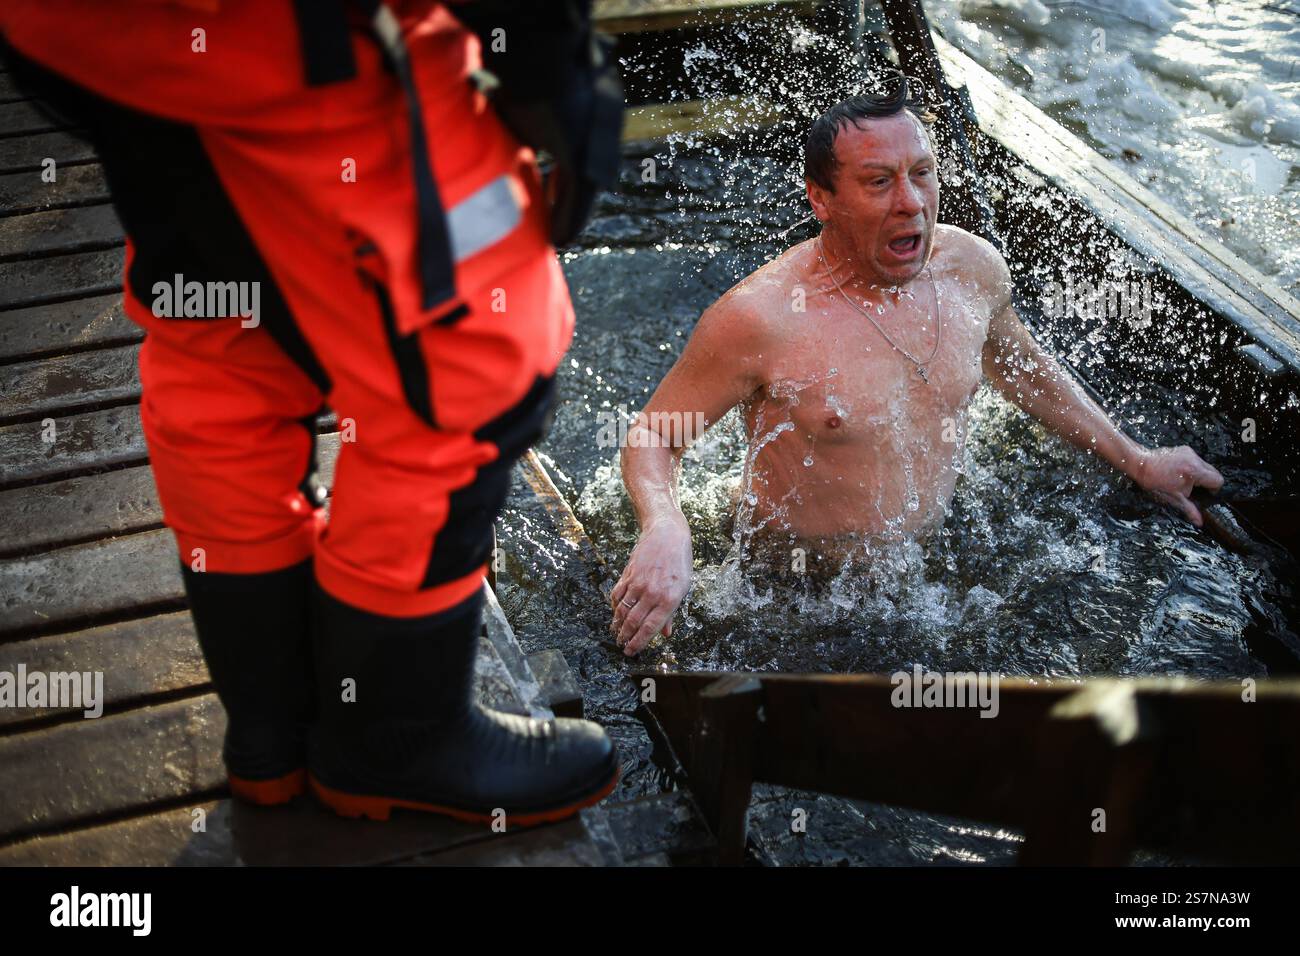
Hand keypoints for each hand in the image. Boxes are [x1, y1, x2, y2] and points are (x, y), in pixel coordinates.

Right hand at [610, 518, 692, 656]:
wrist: (667, 535)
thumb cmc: (679, 562)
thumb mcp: (683, 588)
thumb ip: (671, 613)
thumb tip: (664, 633)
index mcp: (669, 599)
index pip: (650, 628)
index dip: (639, 643)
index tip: (631, 651)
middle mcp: (652, 593)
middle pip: (633, 622)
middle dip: (625, 637)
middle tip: (621, 646)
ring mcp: (638, 584)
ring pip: (622, 611)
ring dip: (617, 625)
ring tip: (616, 633)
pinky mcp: (628, 575)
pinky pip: (617, 595)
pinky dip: (614, 606)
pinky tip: (615, 613)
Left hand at [1134, 444, 1223, 526]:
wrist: (1140, 464)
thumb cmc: (1155, 482)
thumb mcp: (1174, 498)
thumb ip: (1189, 509)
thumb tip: (1199, 522)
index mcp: (1195, 471)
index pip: (1218, 480)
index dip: (1214, 489)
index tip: (1205, 493)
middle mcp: (1195, 459)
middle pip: (1213, 472)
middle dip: (1207, 481)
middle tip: (1194, 489)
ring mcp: (1190, 452)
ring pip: (1205, 465)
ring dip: (1199, 474)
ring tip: (1184, 481)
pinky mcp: (1184, 449)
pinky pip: (1195, 459)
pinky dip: (1192, 467)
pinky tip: (1180, 472)